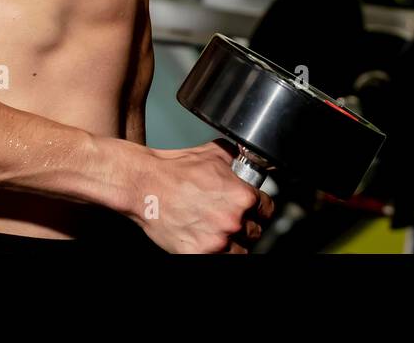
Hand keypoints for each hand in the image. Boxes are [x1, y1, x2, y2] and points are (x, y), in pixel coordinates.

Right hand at [128, 140, 274, 252]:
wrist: (145, 185)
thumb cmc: (176, 169)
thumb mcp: (215, 154)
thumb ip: (239, 161)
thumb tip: (252, 163)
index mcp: (242, 196)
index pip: (268, 209)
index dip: (260, 208)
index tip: (253, 209)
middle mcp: (233, 221)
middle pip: (255, 232)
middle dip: (245, 225)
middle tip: (230, 218)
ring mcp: (217, 241)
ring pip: (241, 251)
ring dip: (233, 243)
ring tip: (218, 231)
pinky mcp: (199, 254)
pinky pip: (220, 259)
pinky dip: (216, 251)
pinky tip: (207, 239)